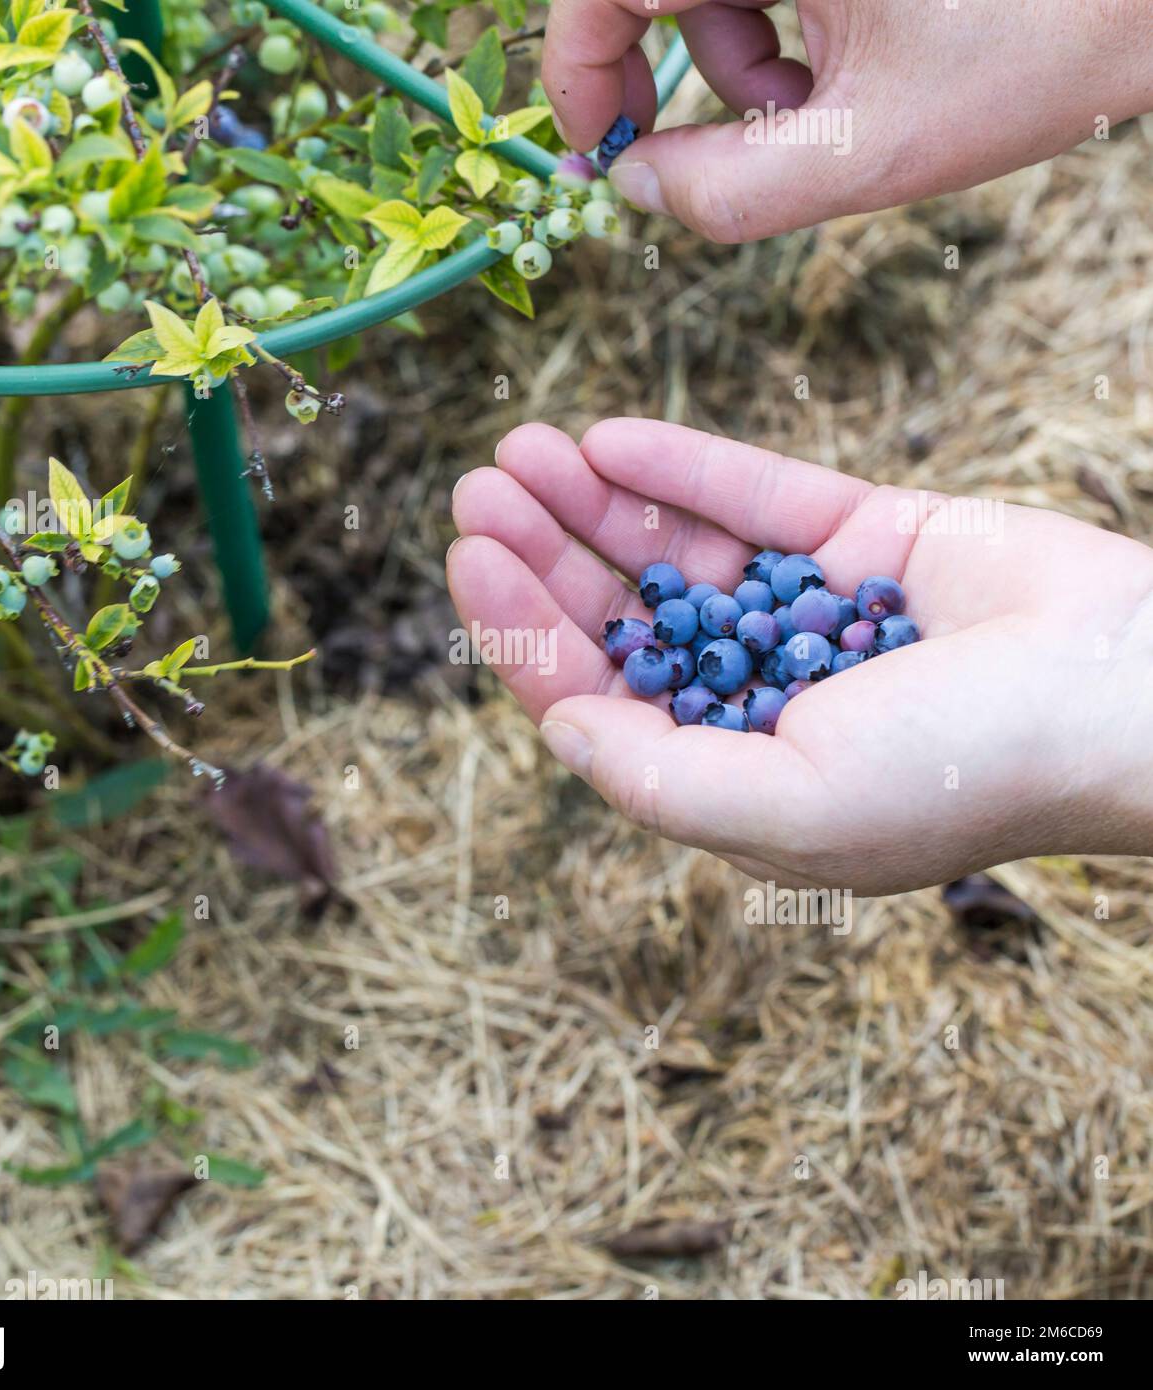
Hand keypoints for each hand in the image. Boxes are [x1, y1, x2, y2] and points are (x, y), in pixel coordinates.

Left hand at [448, 420, 1152, 894]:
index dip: (525, 634)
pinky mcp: (855, 540)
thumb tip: (559, 724)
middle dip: (545, 554)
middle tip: (477, 487)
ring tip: (521, 446)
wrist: (1129, 687)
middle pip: (622, 617)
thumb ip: (662, 777)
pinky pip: (752, 498)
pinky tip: (609, 439)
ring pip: (674, 551)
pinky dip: (682, 469)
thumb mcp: (797, 806)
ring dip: (594, 501)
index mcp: (735, 772)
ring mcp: (803, 613)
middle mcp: (756, 692)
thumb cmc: (966, 769)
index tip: (468, 558)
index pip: (600, 698)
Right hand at [543, 0, 1152, 241]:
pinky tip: (837, 67)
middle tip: (701, 146)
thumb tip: (637, 186)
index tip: (598, 145)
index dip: (579, 66)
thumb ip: (727, 194)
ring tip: (816, 107)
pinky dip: (775, 29)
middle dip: (670, 72)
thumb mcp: (864, 155)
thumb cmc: (1032, 51)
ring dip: (736, 61)